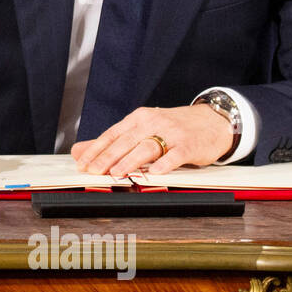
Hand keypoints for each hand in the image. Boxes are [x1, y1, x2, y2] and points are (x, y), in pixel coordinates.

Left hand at [71, 105, 232, 175]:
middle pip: (126, 141)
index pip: (112, 134)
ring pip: (147, 147)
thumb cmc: (172, 128)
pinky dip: (165, 164)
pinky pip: (175, 155)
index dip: (96, 149)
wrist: (212, 122)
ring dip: (130, 160)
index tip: (82, 163)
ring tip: (116, 173)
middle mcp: (152, 122)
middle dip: (107, 157)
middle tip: (93, 171)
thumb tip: (79, 151)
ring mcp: (171, 133)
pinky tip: (155, 172)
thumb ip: (111, 142)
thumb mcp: (142, 129)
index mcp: (138, 119)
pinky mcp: (189, 145)